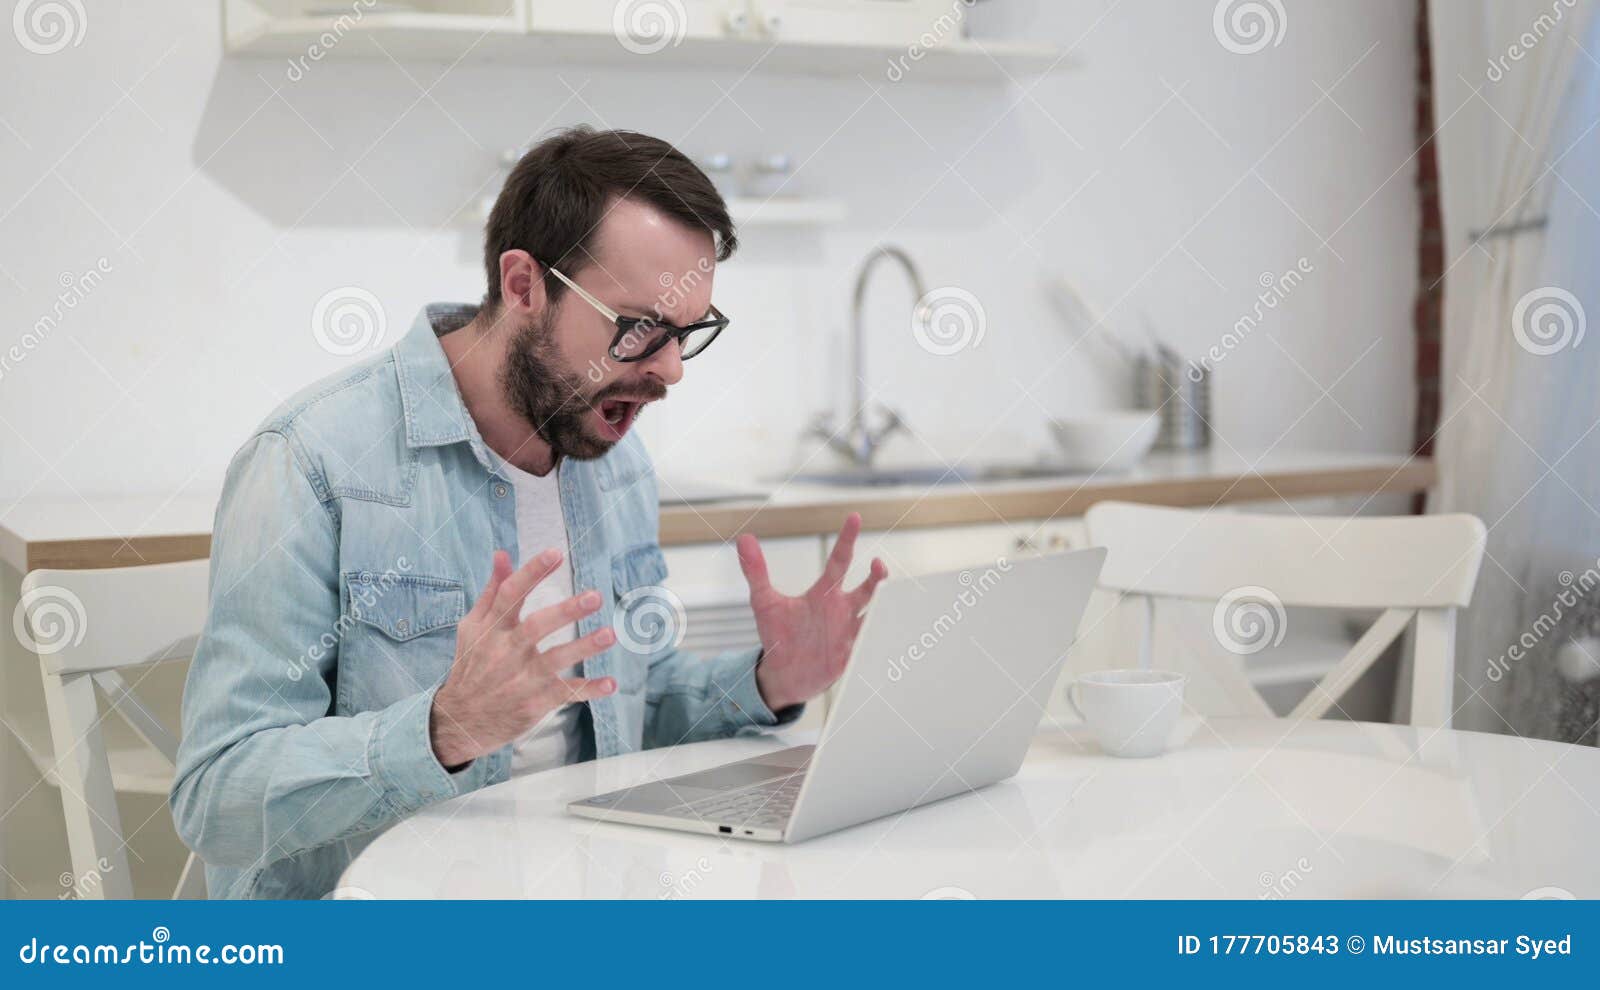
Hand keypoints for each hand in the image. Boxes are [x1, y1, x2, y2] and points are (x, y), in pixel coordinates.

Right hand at [429, 549, 617, 767]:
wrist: (460, 721)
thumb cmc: (471, 665)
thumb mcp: (473, 627)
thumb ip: (492, 591)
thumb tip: (502, 554)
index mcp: (491, 629)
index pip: (510, 595)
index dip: (532, 573)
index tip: (555, 554)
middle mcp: (505, 652)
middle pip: (537, 627)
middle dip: (566, 611)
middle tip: (595, 596)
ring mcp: (521, 679)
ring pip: (555, 660)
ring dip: (583, 647)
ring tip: (609, 634)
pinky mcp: (535, 702)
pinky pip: (566, 693)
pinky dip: (589, 690)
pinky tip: (611, 684)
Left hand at [740, 512, 887, 711]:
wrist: (784, 674)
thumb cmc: (778, 635)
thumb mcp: (764, 602)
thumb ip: (756, 572)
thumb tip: (744, 539)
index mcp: (824, 594)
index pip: (840, 560)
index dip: (847, 539)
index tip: (854, 517)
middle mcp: (841, 609)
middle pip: (867, 588)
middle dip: (876, 576)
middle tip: (878, 565)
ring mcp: (848, 632)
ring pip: (874, 614)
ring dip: (882, 607)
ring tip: (887, 598)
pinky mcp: (850, 654)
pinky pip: (870, 642)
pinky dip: (880, 636)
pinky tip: (890, 630)